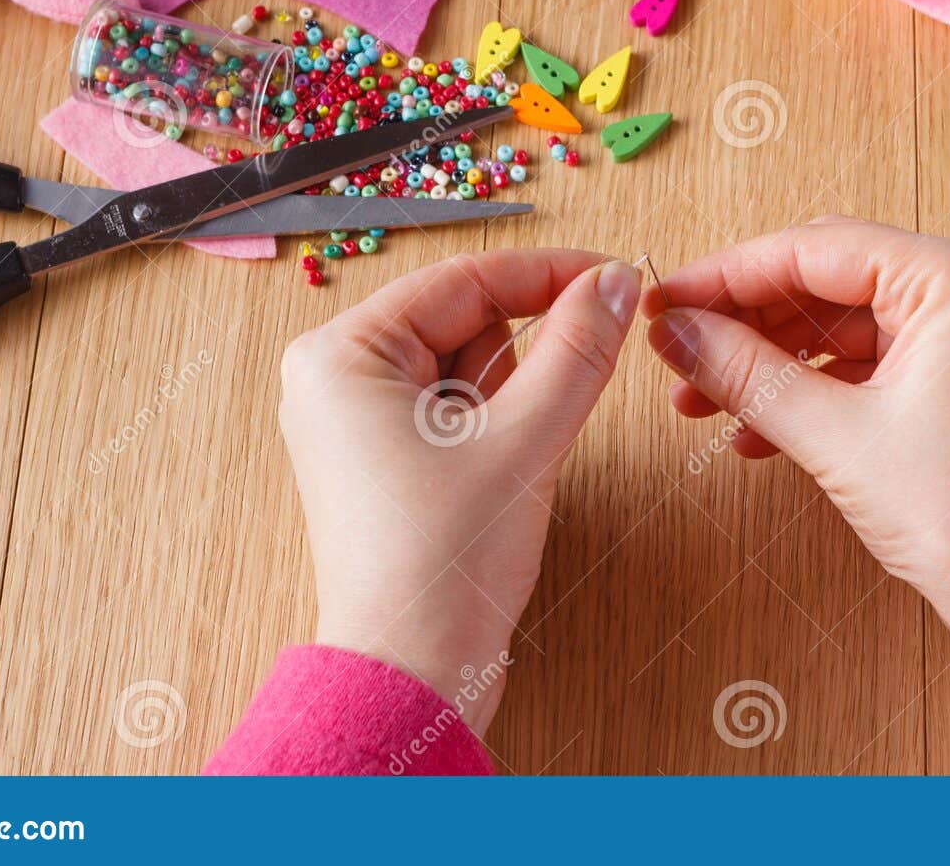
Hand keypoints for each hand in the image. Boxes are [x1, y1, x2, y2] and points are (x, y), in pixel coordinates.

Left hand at [279, 249, 640, 731]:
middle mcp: (335, 377)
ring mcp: (355, 420)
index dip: (548, 275)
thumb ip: (576, 349)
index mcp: (342, 353)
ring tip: (508, 461)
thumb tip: (612, 283)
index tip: (614, 276)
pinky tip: (501, 473)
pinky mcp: (381, 458)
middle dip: (524, 353)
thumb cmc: (441, 564)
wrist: (412, 674)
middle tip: (563, 392)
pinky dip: (496, 425)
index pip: (463, 280)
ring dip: (512, 397)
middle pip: (462, 320)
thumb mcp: (524, 438)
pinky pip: (453, 409)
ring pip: (464, 366)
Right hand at [642, 217, 949, 678]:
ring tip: (700, 399)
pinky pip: (858, 358)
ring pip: (832, 322)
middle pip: (820, 278)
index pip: (811, 250)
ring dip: (765, 360)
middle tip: (676, 349)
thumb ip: (745, 373)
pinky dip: (805, 387)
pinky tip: (751, 428)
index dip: (725, 276)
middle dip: (742, 320)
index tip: (664, 299)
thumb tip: (675, 332)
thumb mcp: (834, 435)